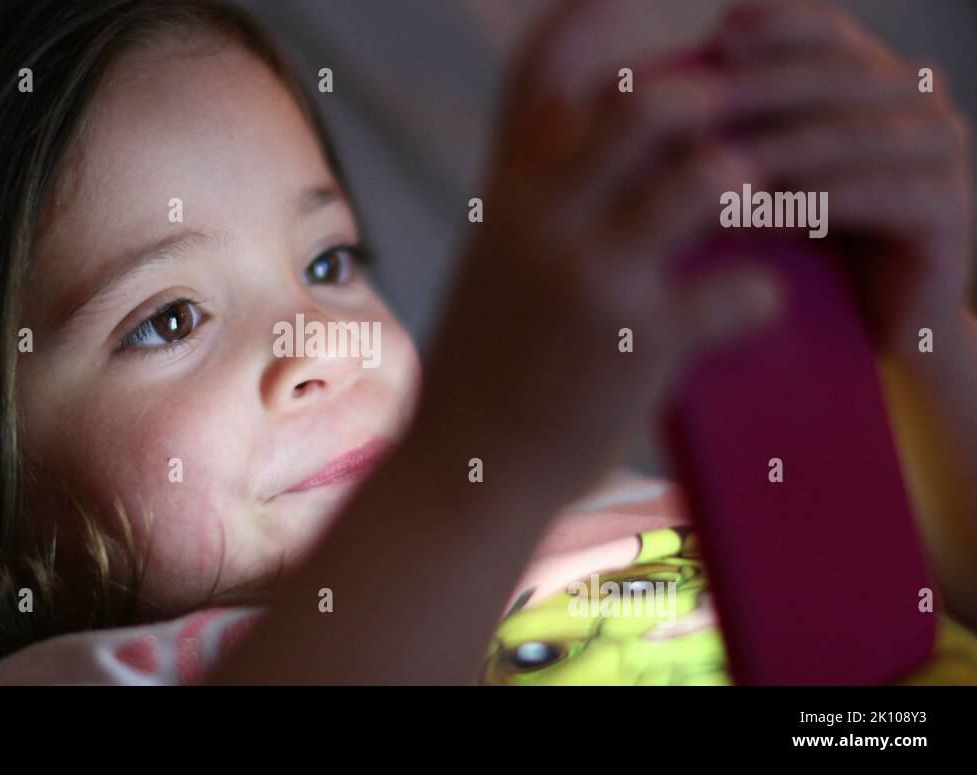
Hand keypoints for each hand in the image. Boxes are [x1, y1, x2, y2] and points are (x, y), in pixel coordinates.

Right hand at [424, 0, 780, 493]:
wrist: (463, 469)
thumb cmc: (484, 370)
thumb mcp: (491, 266)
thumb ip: (539, 205)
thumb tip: (598, 155)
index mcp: (504, 195)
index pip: (540, 73)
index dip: (589, 19)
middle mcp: (542, 219)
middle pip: (648, 104)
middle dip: (705, 103)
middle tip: (726, 131)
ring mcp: (591, 277)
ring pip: (708, 178)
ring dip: (748, 187)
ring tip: (754, 212)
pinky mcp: (639, 341)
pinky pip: (740, 289)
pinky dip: (760, 293)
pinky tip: (748, 307)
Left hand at [714, 0, 973, 353]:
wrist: (874, 320)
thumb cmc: (805, 238)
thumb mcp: (768, 168)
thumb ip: (738, 118)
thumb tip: (660, 81)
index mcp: (877, 73)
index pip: (826, 31)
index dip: (775, 28)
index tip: (716, 40)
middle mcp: (918, 100)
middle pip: (833, 80)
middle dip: (757, 91)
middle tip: (694, 108)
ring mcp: (940, 151)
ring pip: (847, 138)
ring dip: (774, 150)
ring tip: (710, 167)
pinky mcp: (947, 209)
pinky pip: (874, 196)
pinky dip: (810, 204)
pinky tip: (756, 216)